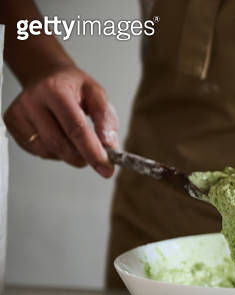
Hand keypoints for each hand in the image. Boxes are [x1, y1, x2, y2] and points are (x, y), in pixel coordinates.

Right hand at [4, 65, 118, 177]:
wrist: (46, 75)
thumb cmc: (73, 86)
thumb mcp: (96, 94)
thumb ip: (106, 119)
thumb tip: (109, 145)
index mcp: (55, 90)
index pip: (76, 129)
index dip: (93, 152)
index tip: (106, 168)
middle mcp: (32, 101)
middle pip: (60, 144)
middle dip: (82, 157)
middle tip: (96, 157)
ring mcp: (18, 113)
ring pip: (48, 151)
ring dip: (69, 155)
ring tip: (76, 140)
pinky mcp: (12, 124)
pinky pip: (38, 151)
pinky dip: (55, 152)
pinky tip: (60, 137)